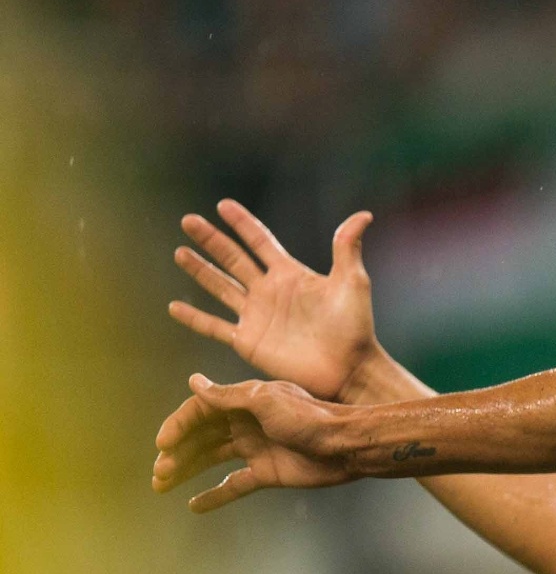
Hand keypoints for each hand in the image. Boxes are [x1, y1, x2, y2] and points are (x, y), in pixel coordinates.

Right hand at [152, 374, 352, 511]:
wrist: (347, 446)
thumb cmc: (311, 418)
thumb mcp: (266, 402)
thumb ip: (229, 396)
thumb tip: (194, 381)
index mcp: (245, 402)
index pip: (200, 411)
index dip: (178, 425)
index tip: (162, 444)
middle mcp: (247, 424)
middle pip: (202, 437)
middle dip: (177, 452)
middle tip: (159, 473)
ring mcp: (256, 449)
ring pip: (212, 459)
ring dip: (187, 471)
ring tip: (163, 486)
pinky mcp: (267, 473)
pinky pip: (234, 485)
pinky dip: (215, 495)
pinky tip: (193, 505)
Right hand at [170, 200, 381, 400]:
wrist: (348, 368)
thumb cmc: (355, 327)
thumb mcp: (352, 282)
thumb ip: (347, 248)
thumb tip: (363, 215)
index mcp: (290, 274)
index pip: (260, 242)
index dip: (242, 223)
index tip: (223, 205)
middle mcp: (269, 291)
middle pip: (233, 258)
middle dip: (211, 240)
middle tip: (188, 220)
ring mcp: (256, 316)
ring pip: (220, 287)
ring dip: (200, 270)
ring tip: (180, 252)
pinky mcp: (248, 341)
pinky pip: (214, 327)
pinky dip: (195, 318)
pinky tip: (174, 307)